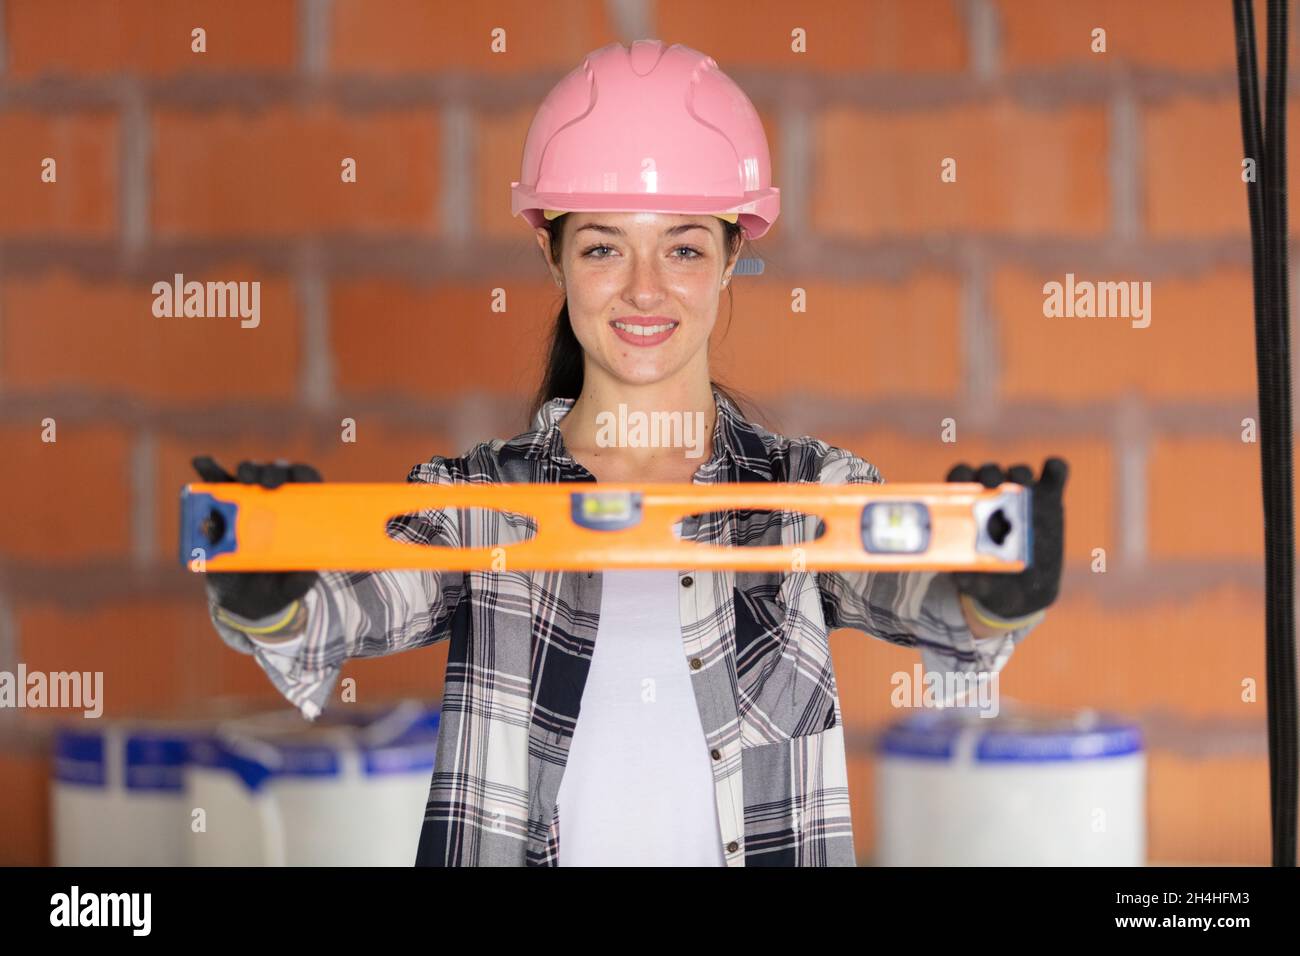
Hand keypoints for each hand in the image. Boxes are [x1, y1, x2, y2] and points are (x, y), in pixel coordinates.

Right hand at [191, 456, 321, 620]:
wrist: (247, 598)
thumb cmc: (277, 584)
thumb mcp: (293, 586)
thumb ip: (301, 581)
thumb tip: (305, 574)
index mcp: (300, 511)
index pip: (307, 483)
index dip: (304, 475)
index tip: (299, 479)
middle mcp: (276, 499)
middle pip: (278, 473)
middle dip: (273, 471)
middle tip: (268, 483)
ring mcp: (247, 500)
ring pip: (248, 474)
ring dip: (247, 469)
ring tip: (244, 476)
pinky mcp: (222, 506)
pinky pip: (214, 484)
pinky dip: (208, 470)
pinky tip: (201, 462)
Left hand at [946, 457, 1067, 621]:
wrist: (1025, 591)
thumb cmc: (990, 580)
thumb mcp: (978, 584)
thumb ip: (970, 580)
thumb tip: (961, 577)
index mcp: (969, 508)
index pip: (960, 479)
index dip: (960, 474)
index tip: (962, 480)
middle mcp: (995, 495)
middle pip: (989, 472)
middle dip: (990, 473)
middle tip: (992, 482)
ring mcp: (1024, 495)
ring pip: (1019, 472)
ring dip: (1019, 473)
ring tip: (1021, 483)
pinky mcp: (1050, 498)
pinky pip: (1055, 474)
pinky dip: (1055, 468)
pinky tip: (1052, 469)